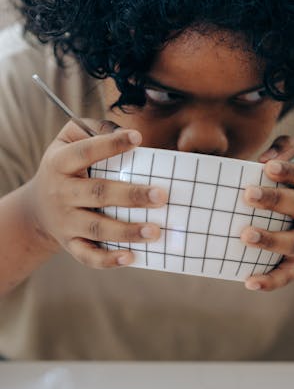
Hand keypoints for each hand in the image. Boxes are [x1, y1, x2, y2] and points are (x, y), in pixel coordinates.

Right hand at [24, 119, 166, 268]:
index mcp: (60, 163)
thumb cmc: (65, 165)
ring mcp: (65, 221)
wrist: (36, 207)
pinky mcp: (70, 243)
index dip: (111, 144)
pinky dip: (108, 260)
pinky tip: (131, 257)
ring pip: (97, 229)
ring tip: (155, 230)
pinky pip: (87, 256)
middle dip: (131, 196)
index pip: (86, 152)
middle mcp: (61, 193)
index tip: (138, 138)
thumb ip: (96, 128)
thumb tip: (128, 134)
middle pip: (98, 194)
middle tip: (161, 195)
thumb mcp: (68, 139)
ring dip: (127, 231)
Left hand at [241, 135, 293, 290]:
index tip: (267, 167)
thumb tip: (263, 160)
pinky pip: (286, 275)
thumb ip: (287, 150)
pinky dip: (269, 281)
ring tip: (245, 234)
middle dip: (276, 200)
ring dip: (270, 239)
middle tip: (248, 194)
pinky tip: (249, 281)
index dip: (291, 171)